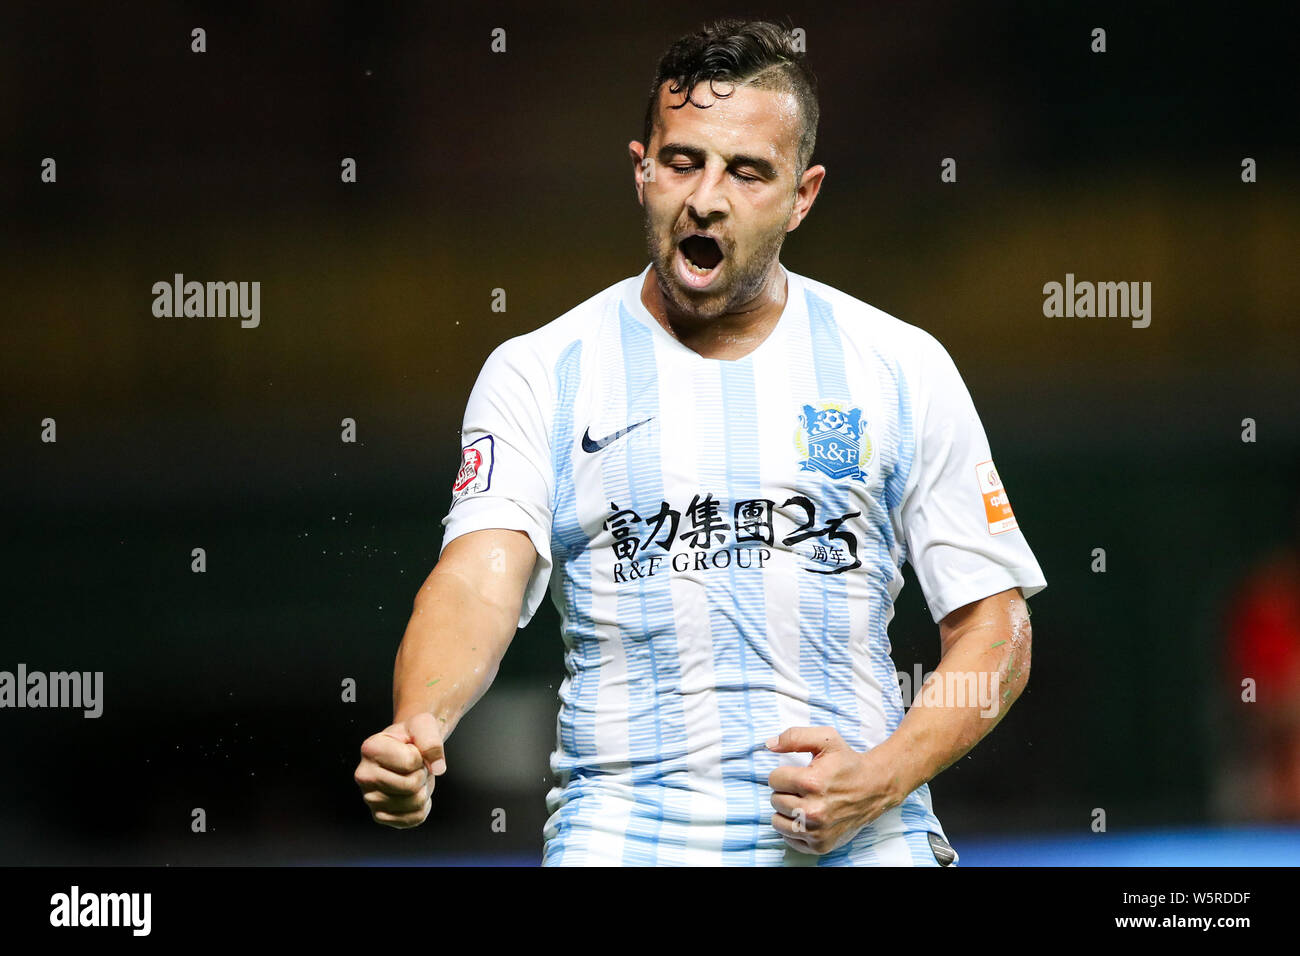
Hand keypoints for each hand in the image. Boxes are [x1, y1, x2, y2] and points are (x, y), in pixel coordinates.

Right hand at [354, 712, 446, 827]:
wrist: (407, 749)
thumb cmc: (413, 736)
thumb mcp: (424, 726)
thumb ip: (432, 742)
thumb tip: (438, 768)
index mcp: (370, 748)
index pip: (410, 762)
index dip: (421, 756)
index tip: (412, 750)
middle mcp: (363, 775)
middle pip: (411, 785)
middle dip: (423, 774)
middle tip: (415, 766)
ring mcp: (369, 798)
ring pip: (415, 803)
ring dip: (424, 789)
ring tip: (413, 777)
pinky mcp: (380, 816)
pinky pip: (414, 818)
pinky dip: (423, 806)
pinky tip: (412, 792)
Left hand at [766, 726, 899, 854]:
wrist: (875, 788)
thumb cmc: (848, 763)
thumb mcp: (826, 739)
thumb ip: (794, 737)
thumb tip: (769, 744)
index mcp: (812, 783)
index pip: (774, 780)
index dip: (784, 774)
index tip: (798, 775)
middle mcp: (814, 811)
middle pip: (775, 800)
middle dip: (785, 791)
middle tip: (803, 789)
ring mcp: (817, 831)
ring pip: (778, 821)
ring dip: (786, 811)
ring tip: (803, 802)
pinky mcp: (820, 845)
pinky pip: (789, 838)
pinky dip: (794, 828)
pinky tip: (807, 817)